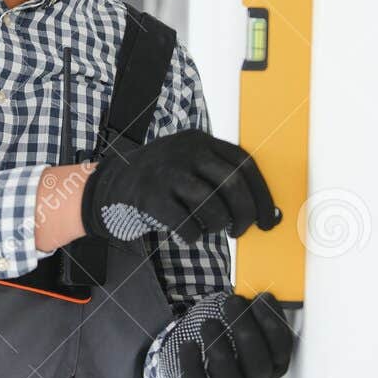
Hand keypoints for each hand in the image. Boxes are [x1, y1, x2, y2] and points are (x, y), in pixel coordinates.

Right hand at [80, 129, 279, 242]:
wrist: (108, 185)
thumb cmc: (159, 181)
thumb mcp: (188, 164)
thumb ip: (220, 177)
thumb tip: (263, 210)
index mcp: (200, 140)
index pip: (245, 164)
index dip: (262, 195)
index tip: (269, 219)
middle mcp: (185, 151)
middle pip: (232, 183)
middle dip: (245, 214)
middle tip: (241, 230)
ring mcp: (165, 172)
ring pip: (211, 204)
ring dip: (219, 225)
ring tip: (213, 229)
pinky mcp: (149, 196)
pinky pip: (185, 223)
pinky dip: (194, 236)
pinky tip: (190, 236)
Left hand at [173, 292, 294, 377]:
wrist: (201, 367)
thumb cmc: (228, 339)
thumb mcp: (244, 324)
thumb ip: (252, 311)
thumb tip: (254, 292)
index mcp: (273, 364)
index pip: (282, 348)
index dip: (273, 321)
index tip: (261, 296)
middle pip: (258, 366)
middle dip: (246, 331)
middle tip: (232, 302)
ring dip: (220, 350)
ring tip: (208, 323)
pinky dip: (192, 367)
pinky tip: (188, 344)